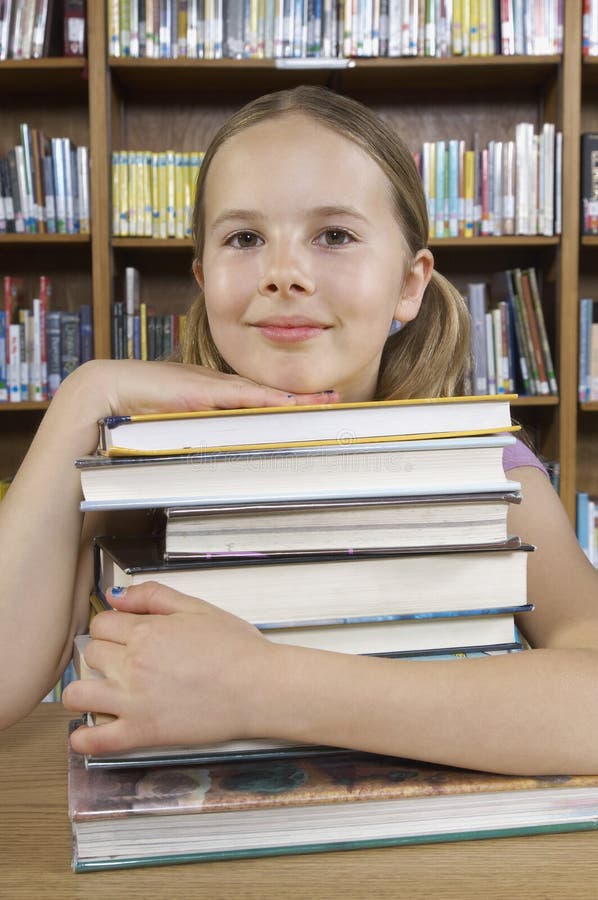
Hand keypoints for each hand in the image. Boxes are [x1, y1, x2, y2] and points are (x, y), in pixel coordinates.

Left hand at [63, 583, 280, 755]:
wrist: (260, 688)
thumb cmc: (237, 649)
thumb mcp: (197, 607)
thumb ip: (153, 596)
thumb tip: (115, 595)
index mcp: (146, 632)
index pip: (101, 624)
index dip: (112, 627)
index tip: (125, 635)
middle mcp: (133, 665)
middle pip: (91, 654)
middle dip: (104, 655)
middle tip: (126, 662)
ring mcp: (134, 701)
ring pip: (78, 694)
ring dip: (86, 691)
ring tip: (106, 692)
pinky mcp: (142, 733)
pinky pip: (94, 740)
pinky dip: (84, 738)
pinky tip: (92, 731)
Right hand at [71, 358, 339, 421]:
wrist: (103, 393)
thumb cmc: (136, 415)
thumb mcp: (178, 431)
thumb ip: (201, 440)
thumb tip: (223, 466)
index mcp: (215, 399)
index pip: (261, 403)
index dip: (290, 406)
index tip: (317, 411)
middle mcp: (217, 389)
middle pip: (268, 396)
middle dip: (302, 399)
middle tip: (336, 402)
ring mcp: (209, 386)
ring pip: (260, 393)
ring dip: (292, 398)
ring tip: (323, 401)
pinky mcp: (198, 389)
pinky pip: (238, 395)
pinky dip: (263, 399)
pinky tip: (287, 401)